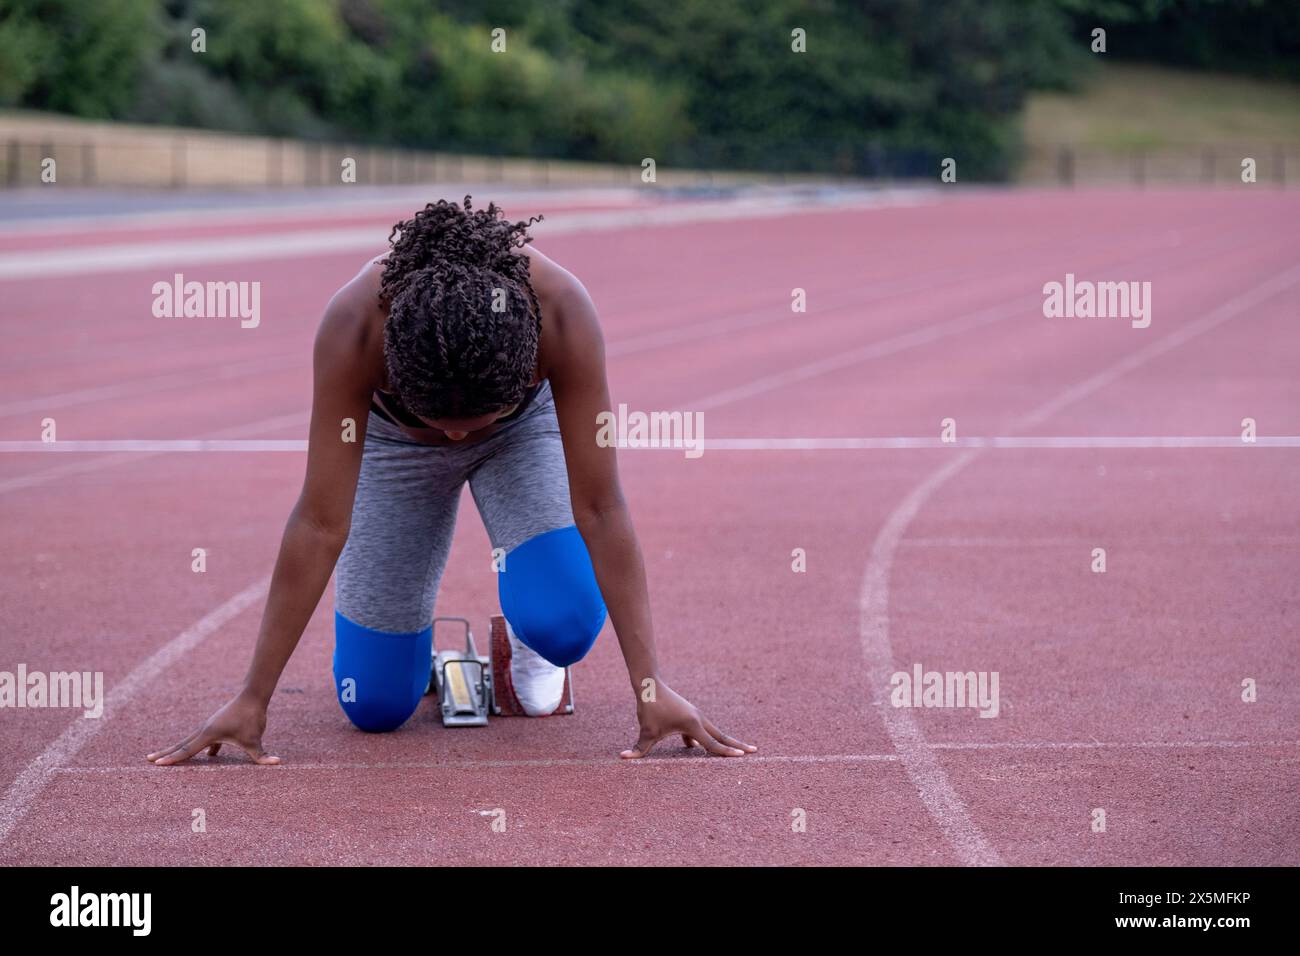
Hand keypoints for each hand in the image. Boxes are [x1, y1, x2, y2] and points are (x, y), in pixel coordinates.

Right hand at [147, 692, 280, 765]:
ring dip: (178, 749)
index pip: (187, 751)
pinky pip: (206, 739)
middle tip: (148, 760)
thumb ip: (262, 755)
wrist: (253, 695)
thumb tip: (277, 762)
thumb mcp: (256, 739)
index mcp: (209, 734)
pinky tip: (210, 755)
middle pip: (182, 744)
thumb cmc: (252, 717)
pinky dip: (203, 747)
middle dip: (166, 753)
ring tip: (165, 756)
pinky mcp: (218, 725)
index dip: (172, 759)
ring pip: (191, 741)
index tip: (157, 765)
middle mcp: (205, 729)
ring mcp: (210, 726)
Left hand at [620, 681, 755, 758]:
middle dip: (736, 745)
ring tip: (738, 750)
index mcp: (692, 725)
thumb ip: (638, 748)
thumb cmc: (650, 708)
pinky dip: (701, 739)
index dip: (727, 753)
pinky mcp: (689, 714)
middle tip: (754, 751)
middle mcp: (698, 719)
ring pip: (713, 732)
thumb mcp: (645, 731)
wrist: (650, 685)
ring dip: (722, 742)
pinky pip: (699, 730)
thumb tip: (622, 757)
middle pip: (721, 736)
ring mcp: (695, 715)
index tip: (742, 757)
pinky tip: (691, 747)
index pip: (712, 744)